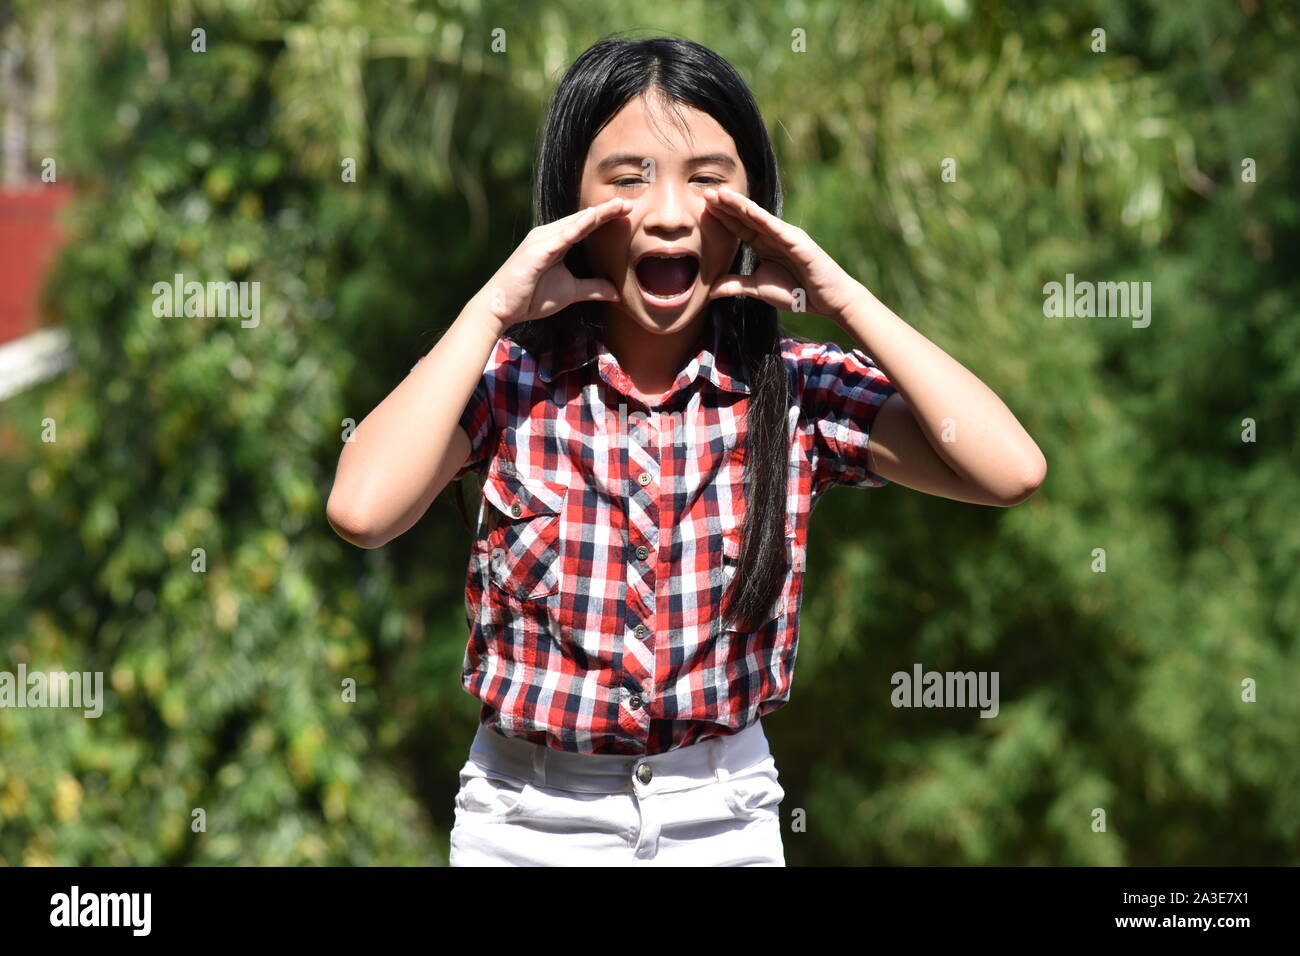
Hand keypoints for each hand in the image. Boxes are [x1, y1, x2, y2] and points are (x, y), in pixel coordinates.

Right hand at [477, 197, 630, 333]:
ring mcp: (540, 241)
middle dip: (606, 211)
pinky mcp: (536, 252)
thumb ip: (593, 289)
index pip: (585, 226)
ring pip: (574, 223)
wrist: (500, 307)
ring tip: (618, 206)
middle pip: (582, 220)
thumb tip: (617, 293)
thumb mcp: (570, 293)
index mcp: (554, 242)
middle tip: (630, 202)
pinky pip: (561, 237)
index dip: (605, 217)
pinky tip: (593, 219)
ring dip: (596, 214)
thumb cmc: (530, 297)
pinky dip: (577, 227)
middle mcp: (547, 235)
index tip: (628, 210)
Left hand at [703, 186, 863, 319]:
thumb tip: (711, 290)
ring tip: (720, 194)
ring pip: (757, 216)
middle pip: (744, 216)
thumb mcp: (758, 289)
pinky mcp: (798, 243)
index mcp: (763, 244)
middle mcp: (773, 235)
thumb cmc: (797, 293)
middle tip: (702, 192)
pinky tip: (746, 209)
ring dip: (738, 204)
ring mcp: (786, 236)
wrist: (827, 301)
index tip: (699, 206)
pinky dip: (762, 218)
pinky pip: (777, 228)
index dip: (720, 216)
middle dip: (724, 204)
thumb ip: (736, 286)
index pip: (738, 226)